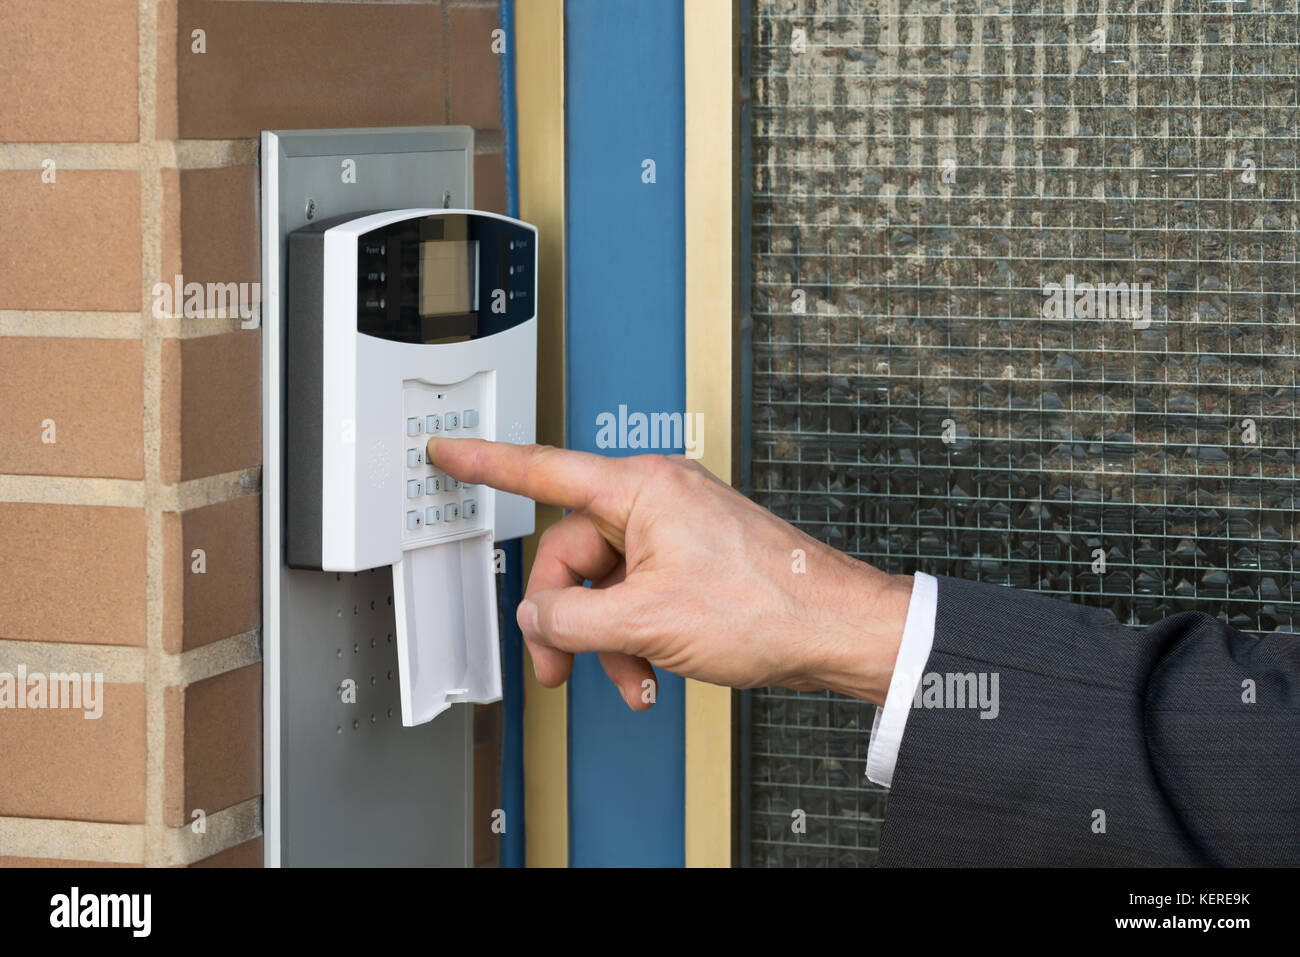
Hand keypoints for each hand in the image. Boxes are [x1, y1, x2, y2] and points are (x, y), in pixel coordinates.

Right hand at [427, 438, 913, 709]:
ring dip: (606, 639)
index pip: (542, 470)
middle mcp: (658, 500)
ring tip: (631, 677)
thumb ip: (572, 620)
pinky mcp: (693, 560)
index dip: (485, 462)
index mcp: (641, 490)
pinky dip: (635, 637)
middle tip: (561, 664)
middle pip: (572, 554)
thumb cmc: (768, 606)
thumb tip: (538, 619)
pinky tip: (652, 672)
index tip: (448, 450)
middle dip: (565, 617)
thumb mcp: (647, 622)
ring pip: (605, 584)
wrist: (836, 628)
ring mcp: (678, 531)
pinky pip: (638, 595)